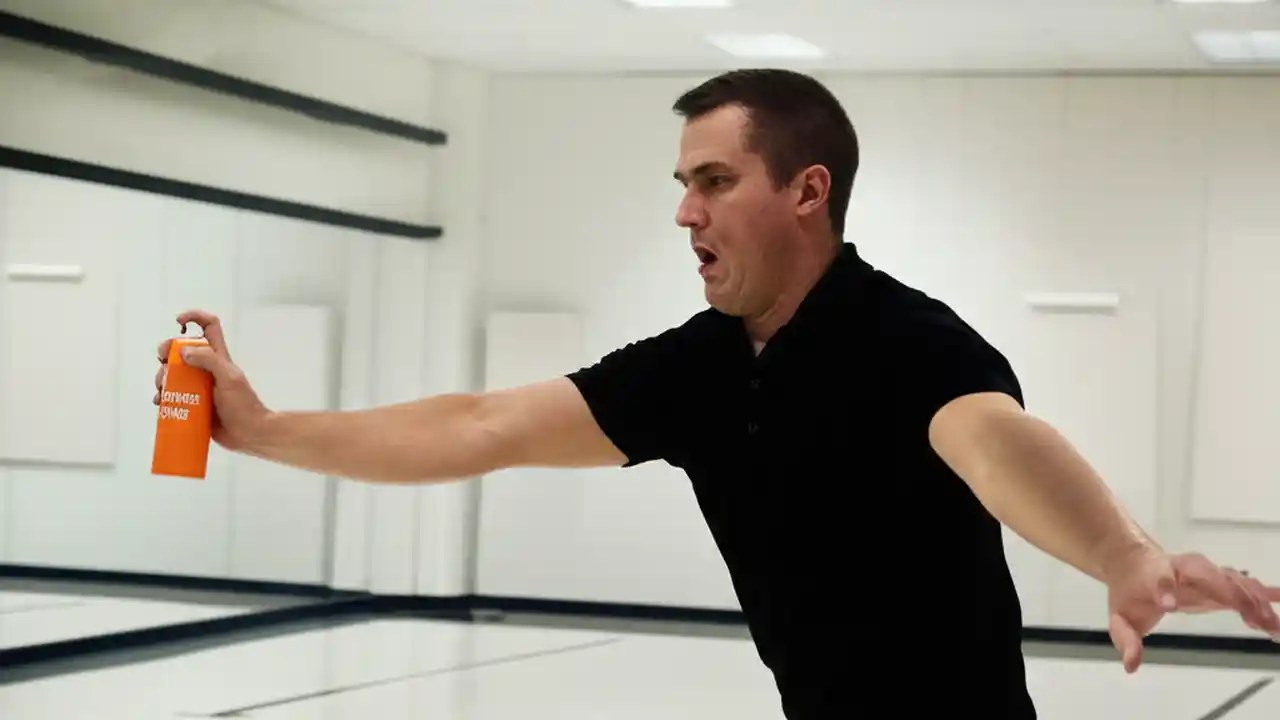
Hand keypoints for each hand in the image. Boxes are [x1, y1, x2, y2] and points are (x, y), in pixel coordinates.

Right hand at [155, 310, 270, 451]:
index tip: (178, 322)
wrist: (249, 435)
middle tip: (163, 362)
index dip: (194, 317)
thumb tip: (183, 351)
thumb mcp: (228, 378)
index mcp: (218, 357)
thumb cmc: (243, 405)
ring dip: (163, 377)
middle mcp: (207, 369)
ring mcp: (199, 387)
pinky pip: (173, 396)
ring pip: (174, 374)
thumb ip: (209, 360)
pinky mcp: (193, 404)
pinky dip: (163, 396)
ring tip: (163, 388)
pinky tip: (161, 402)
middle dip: (167, 352)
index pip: (209, 326)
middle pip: (181, 351)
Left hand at [1105, 548, 1279, 672]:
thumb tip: (1131, 665)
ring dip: (1254, 599)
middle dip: (1230, 592)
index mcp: (1155, 574)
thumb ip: (1125, 638)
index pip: (1161, 579)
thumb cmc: (1130, 593)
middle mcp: (1184, 569)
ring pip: (1233, 580)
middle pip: (1208, 575)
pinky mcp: (1220, 581)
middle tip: (1253, 616)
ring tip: (1273, 626)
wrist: (1135, 564)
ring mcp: (1205, 573)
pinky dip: (1265, 594)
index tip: (1171, 606)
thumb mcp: (1119, 617)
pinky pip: (1246, 584)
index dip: (1165, 590)